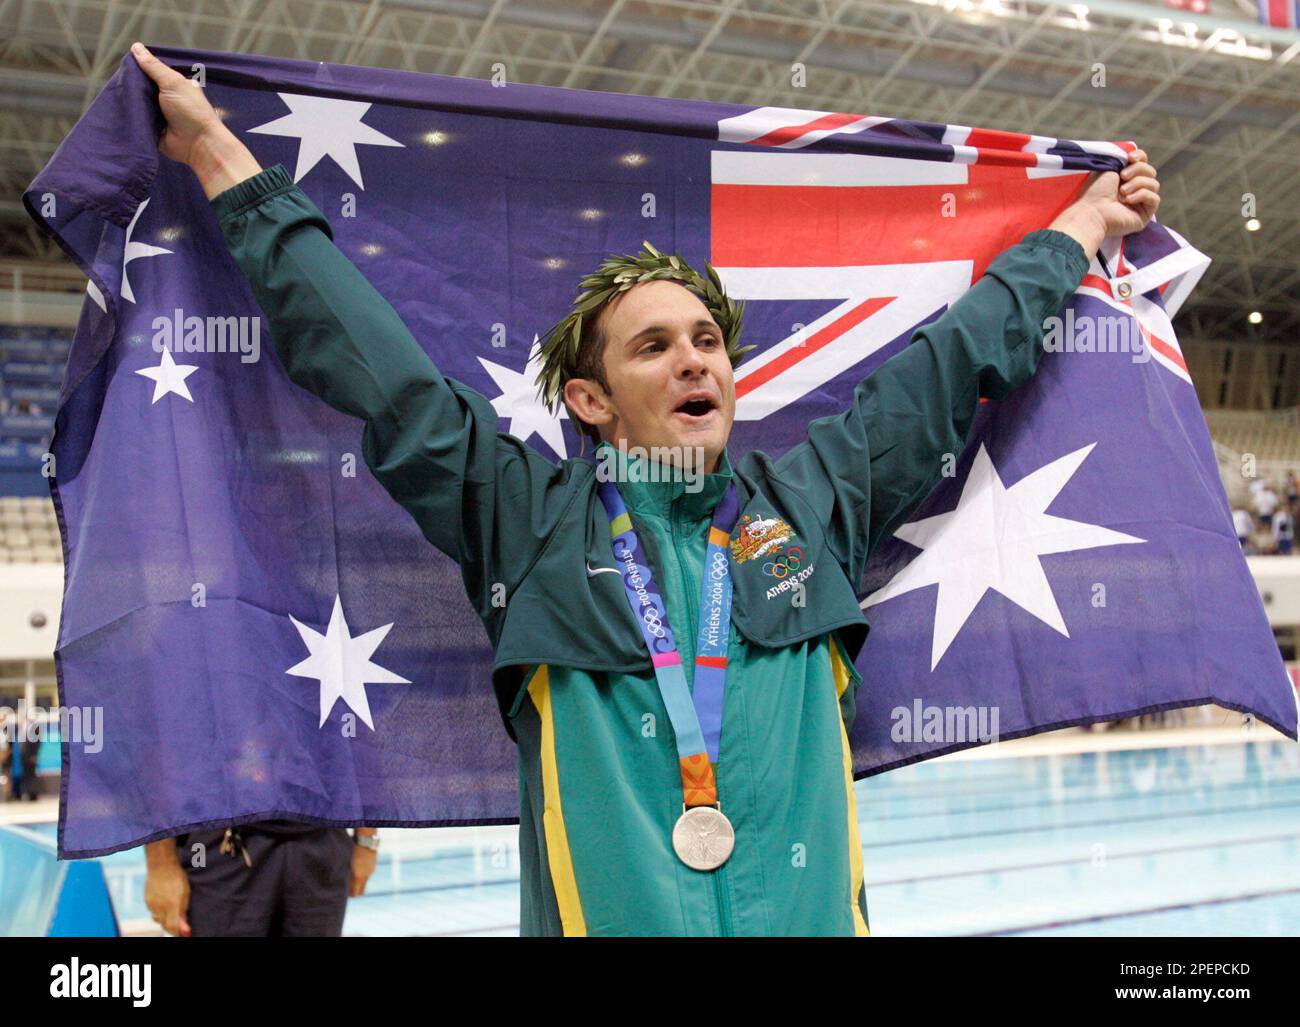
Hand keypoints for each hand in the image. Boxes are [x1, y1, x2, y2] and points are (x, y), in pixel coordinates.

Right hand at [130, 41, 261, 197]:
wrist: (198, 144)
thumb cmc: (190, 110)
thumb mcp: (173, 82)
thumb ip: (154, 67)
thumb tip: (136, 47)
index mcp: (173, 84)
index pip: (151, 72)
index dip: (138, 68)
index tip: (123, 65)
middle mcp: (165, 98)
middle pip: (141, 87)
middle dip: (130, 85)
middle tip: (115, 82)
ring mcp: (158, 114)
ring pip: (137, 103)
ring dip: (128, 101)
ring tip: (113, 94)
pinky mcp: (152, 128)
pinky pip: (136, 119)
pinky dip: (129, 116)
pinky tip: (116, 109)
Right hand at [144, 861, 191, 936]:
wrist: (161, 865)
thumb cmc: (177, 878)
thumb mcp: (185, 894)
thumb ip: (183, 912)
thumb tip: (185, 930)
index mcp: (172, 905)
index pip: (173, 928)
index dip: (179, 933)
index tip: (186, 932)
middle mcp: (160, 907)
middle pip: (165, 926)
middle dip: (173, 928)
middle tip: (181, 926)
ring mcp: (152, 904)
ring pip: (158, 920)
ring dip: (166, 921)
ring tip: (173, 915)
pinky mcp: (147, 901)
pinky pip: (153, 912)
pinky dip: (160, 913)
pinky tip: (165, 906)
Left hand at [350, 843, 377, 896]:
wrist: (366, 842)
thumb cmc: (353, 852)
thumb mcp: (348, 864)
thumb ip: (347, 876)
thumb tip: (344, 885)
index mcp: (358, 877)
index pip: (356, 893)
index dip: (350, 895)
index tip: (345, 894)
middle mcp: (366, 876)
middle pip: (361, 891)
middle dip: (355, 892)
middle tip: (348, 890)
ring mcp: (370, 872)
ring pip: (364, 882)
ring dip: (359, 883)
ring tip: (352, 877)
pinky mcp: (373, 867)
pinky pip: (367, 875)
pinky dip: (363, 876)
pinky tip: (358, 869)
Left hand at [1049, 149, 1160, 258]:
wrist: (1091, 211)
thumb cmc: (1095, 191)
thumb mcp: (1108, 168)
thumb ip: (1122, 159)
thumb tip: (1133, 154)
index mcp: (1124, 177)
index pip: (1143, 161)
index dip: (1140, 157)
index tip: (1130, 158)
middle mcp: (1133, 189)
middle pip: (1150, 171)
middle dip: (1138, 170)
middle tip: (1122, 177)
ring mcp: (1140, 202)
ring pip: (1154, 184)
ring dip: (1138, 184)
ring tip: (1122, 192)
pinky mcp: (1144, 215)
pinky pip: (1154, 198)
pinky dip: (1142, 195)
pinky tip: (1128, 200)